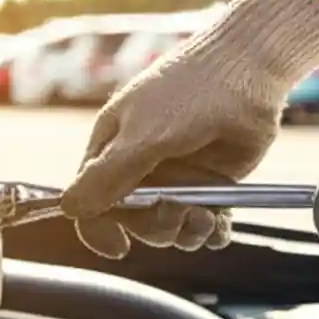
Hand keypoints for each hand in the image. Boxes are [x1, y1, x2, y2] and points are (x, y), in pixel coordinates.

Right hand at [62, 0, 318, 257]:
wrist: (249, 71)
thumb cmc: (189, 93)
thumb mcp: (143, 136)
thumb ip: (107, 176)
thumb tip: (68, 208)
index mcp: (111, 149)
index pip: (89, 202)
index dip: (99, 230)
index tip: (120, 247)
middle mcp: (140, 167)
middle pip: (135, 223)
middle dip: (158, 226)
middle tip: (180, 211)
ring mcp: (177, 178)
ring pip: (172, 229)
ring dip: (189, 231)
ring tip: (208, 215)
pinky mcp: (211, 185)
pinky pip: (205, 225)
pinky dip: (214, 230)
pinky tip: (222, 221)